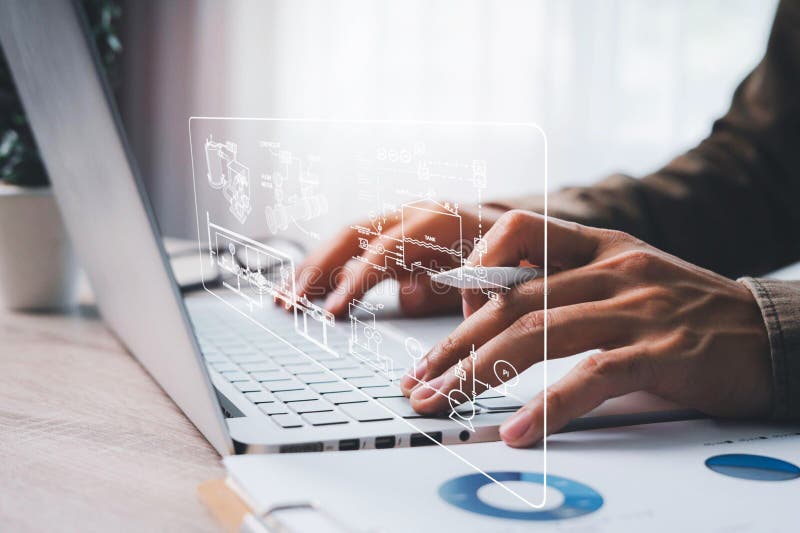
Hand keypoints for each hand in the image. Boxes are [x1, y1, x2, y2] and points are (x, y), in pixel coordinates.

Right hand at [295, 203, 505, 316]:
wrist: (520, 228)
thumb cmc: (511, 253)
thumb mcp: (497, 269)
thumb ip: (458, 285)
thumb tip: (410, 296)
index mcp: (438, 220)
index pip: (386, 248)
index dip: (357, 280)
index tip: (334, 311)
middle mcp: (412, 214)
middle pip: (352, 236)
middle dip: (317, 270)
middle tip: (290, 305)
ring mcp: (399, 222)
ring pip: (345, 241)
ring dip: (312, 270)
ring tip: (283, 300)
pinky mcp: (392, 237)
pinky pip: (353, 251)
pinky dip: (328, 271)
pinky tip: (306, 292)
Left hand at [400, 210, 771, 446]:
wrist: (774, 331)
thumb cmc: (690, 310)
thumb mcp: (627, 278)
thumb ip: (570, 285)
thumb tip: (502, 311)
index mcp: (599, 245)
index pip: (516, 232)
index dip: (470, 268)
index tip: (440, 311)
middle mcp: (612, 270)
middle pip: (511, 299)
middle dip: (455, 343)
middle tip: (419, 380)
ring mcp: (636, 309)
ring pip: (537, 332)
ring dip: (479, 372)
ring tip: (442, 402)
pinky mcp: (661, 354)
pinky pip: (591, 377)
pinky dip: (549, 407)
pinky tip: (521, 432)